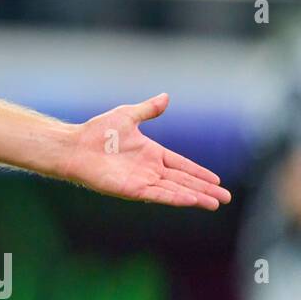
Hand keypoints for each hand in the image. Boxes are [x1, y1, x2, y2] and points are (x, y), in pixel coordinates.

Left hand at [58, 94, 231, 209]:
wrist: (75, 146)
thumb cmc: (96, 132)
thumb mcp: (127, 116)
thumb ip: (148, 110)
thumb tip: (166, 96)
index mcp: (150, 153)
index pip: (181, 164)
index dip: (199, 172)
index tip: (217, 180)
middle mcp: (149, 169)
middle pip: (183, 180)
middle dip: (204, 189)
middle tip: (225, 198)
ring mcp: (142, 180)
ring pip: (175, 190)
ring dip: (195, 196)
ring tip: (215, 203)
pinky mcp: (132, 189)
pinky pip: (159, 194)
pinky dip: (176, 197)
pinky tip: (192, 200)